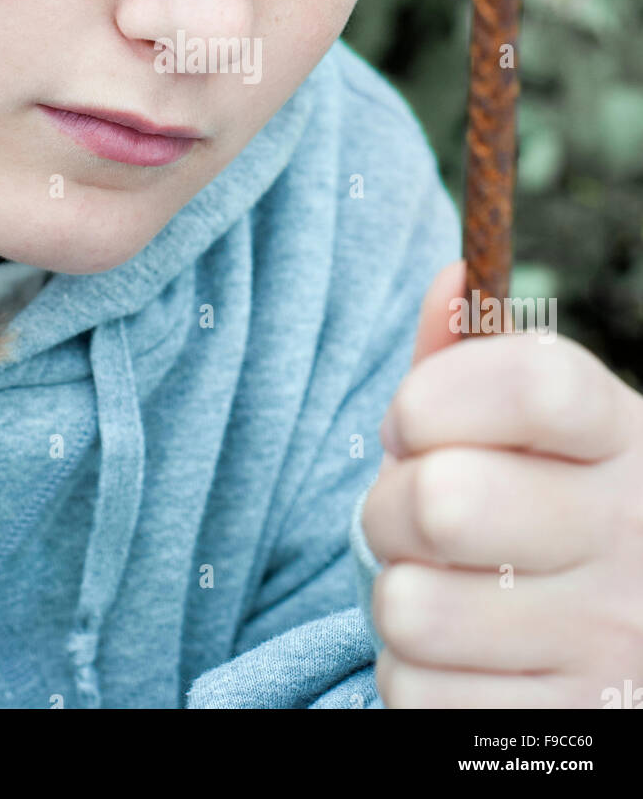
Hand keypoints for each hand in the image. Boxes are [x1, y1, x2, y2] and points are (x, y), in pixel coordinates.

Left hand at [362, 260, 642, 707]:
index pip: (533, 384)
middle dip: (392, 504)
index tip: (412, 419)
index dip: (438, 393)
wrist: (634, 644)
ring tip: (442, 588)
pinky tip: (465, 660)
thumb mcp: (531, 433)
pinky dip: (414, 678)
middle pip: (444, 501)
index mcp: (622, 440)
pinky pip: (415, 694)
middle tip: (417, 516)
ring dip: (398, 597)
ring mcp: (608, 642)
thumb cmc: (548, 509)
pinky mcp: (569, 730)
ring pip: (410, 607)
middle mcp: (631, 537)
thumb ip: (476, 359)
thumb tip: (451, 280)